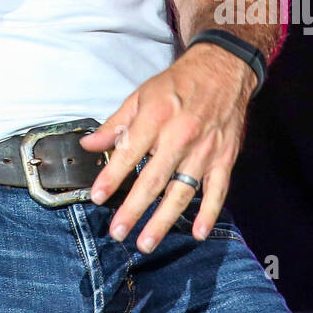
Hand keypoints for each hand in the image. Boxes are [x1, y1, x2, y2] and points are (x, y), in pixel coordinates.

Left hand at [79, 43, 254, 250]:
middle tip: (118, 232)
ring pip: (181, 192)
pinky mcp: (224, 158)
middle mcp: (180, 136)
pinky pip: (216, 191)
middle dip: (133, 209)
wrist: (222, 70)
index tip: (97, 196)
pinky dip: (208, 214)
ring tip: (146, 242)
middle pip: (153, 180)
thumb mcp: (141, 95)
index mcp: (156, 117)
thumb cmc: (177, 84)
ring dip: (163, 220)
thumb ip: (115, 124)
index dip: (111, 176)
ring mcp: (204, 151)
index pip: (128, 152)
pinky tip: (196, 233)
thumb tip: (89, 145)